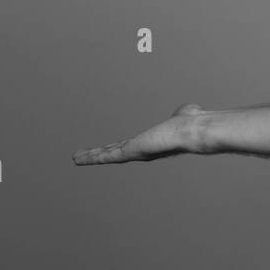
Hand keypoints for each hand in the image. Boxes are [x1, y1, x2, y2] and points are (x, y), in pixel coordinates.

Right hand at [73, 104, 206, 164]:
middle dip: (99, 154)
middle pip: (115, 152)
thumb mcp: (185, 115)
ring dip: (91, 156)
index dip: (116, 146)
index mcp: (152, 142)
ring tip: (75, 158)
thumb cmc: (193, 123)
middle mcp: (143, 150)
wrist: (193, 131)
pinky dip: (92, 158)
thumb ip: (183, 114)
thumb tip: (188, 111)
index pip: (129, 145)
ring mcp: (136, 152)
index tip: (106, 148)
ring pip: (108, 154)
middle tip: (83, 156)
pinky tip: (78, 159)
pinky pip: (107, 155)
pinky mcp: (131, 151)